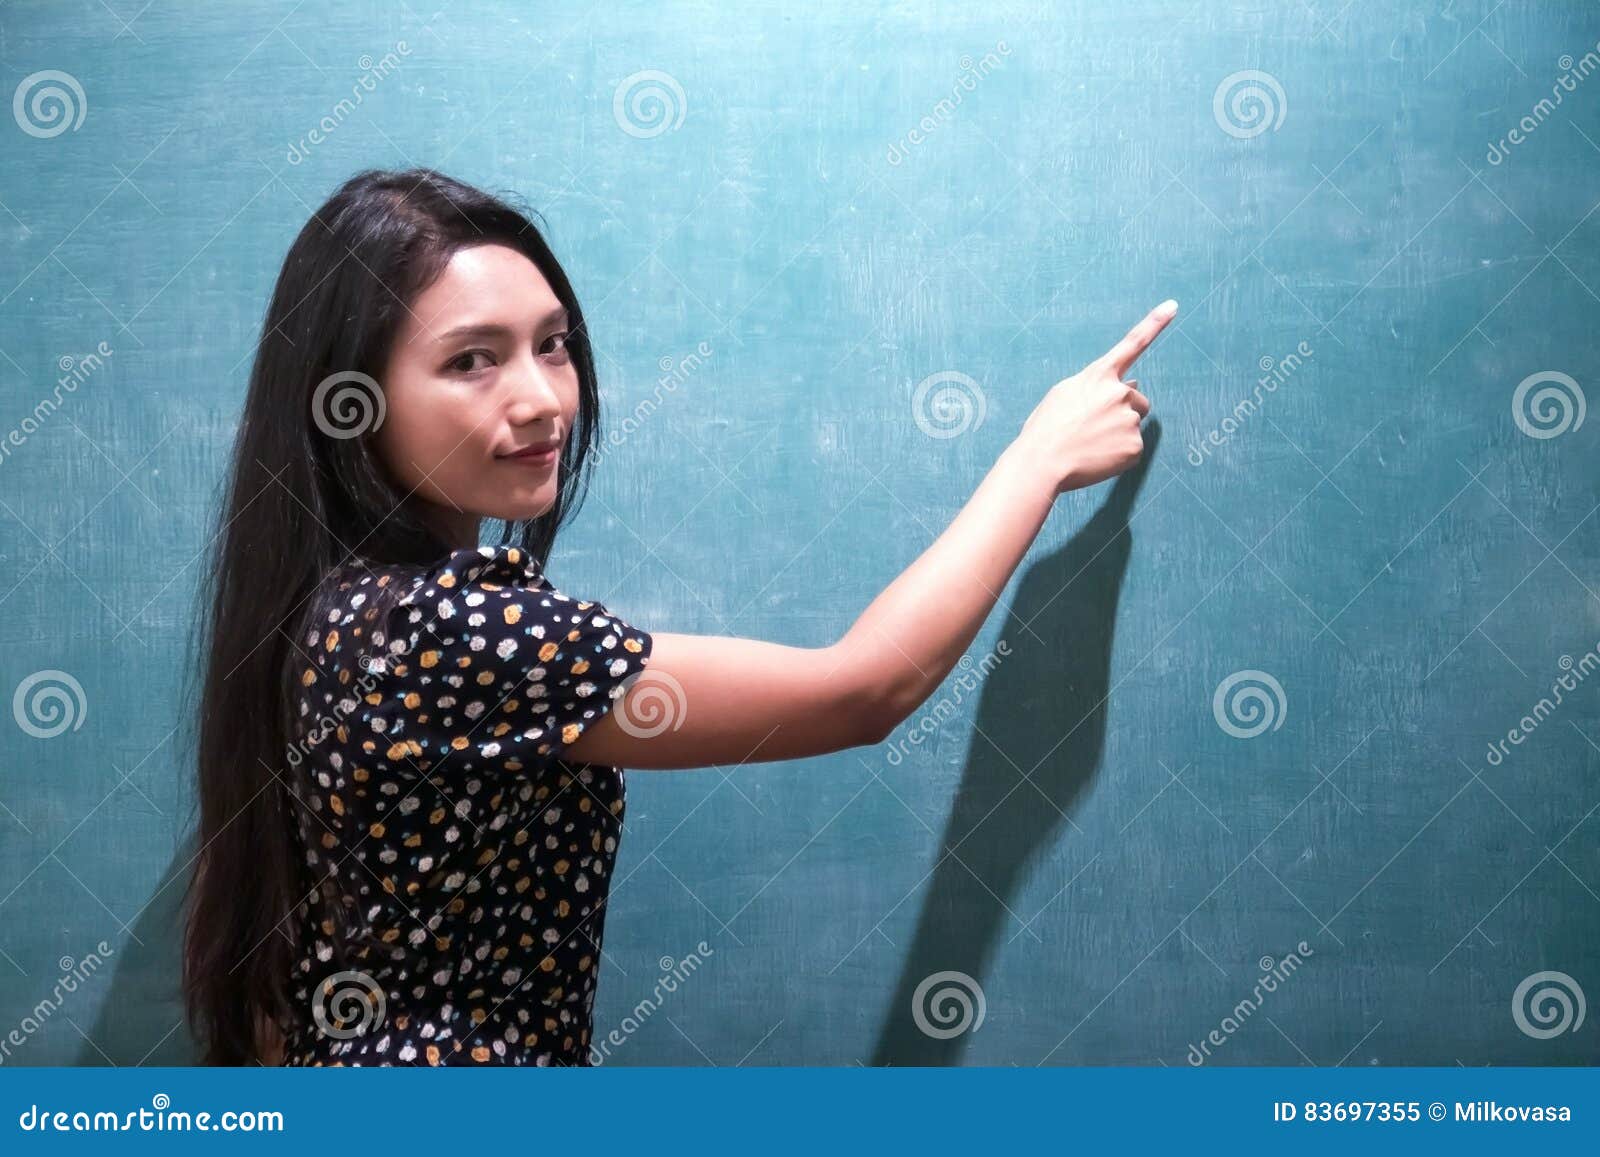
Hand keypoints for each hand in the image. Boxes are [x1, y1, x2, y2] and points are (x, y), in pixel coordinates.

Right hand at [1016, 299, 1175, 493]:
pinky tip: (1097, 458)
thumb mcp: (1064, 394)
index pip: (1133, 343)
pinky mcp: (1135, 446)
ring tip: (1090, 443)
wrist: (1041, 463)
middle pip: (1136, 398)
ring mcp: (1129, 419)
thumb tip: (1134, 382)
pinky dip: (1117, 455)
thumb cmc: (1046, 429)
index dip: (1155, 323)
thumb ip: (1097, 384)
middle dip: (1122, 410)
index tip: (1173, 306)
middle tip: (1093, 427)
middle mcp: (1119, 392)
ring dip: (1118, 432)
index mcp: (1099, 375)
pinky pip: (1132, 449)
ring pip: (1133, 424)